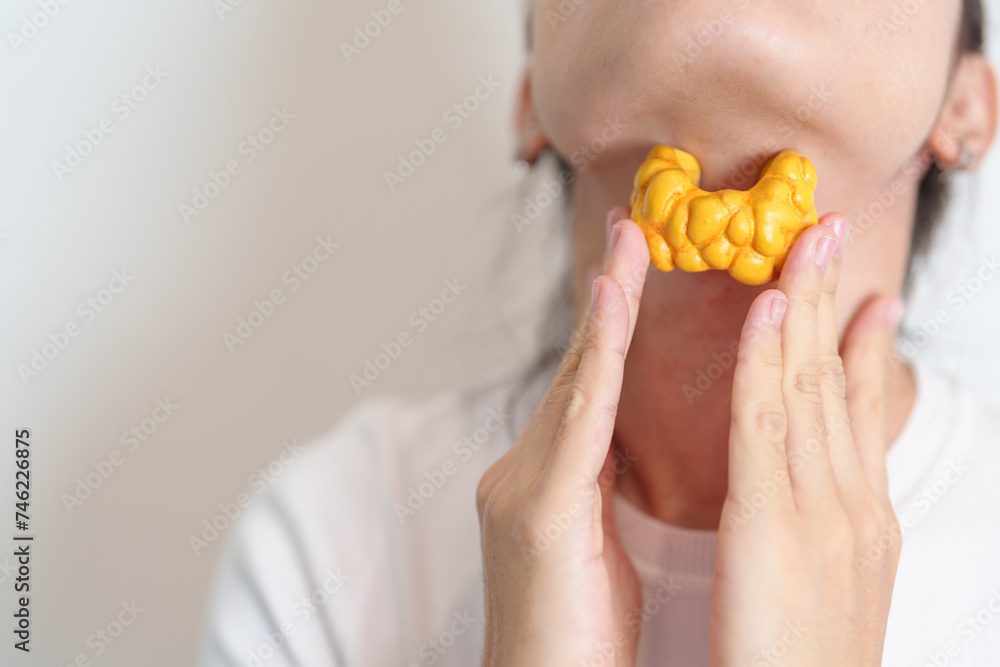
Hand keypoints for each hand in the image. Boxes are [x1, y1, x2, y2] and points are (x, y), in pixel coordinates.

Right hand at [476, 208, 649, 666]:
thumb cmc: (576, 638)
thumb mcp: (595, 547)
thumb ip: (599, 489)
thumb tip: (622, 449)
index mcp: (542, 483)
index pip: (581, 391)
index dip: (605, 330)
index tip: (627, 271)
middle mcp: (521, 474)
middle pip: (573, 371)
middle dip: (604, 299)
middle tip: (629, 231)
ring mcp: (522, 490)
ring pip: (573, 383)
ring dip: (603, 311)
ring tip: (627, 248)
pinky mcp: (538, 513)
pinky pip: (578, 422)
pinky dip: (595, 361)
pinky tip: (611, 311)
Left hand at [710, 215, 903, 665]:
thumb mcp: (827, 588)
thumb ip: (821, 530)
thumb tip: (810, 491)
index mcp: (862, 521)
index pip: (858, 415)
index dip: (860, 349)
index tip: (863, 298)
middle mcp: (853, 505)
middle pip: (840, 383)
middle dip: (836, 303)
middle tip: (833, 234)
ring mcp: (824, 510)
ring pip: (811, 387)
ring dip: (807, 307)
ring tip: (806, 242)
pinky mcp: (778, 523)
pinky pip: (769, 422)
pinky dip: (770, 359)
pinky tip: (768, 309)